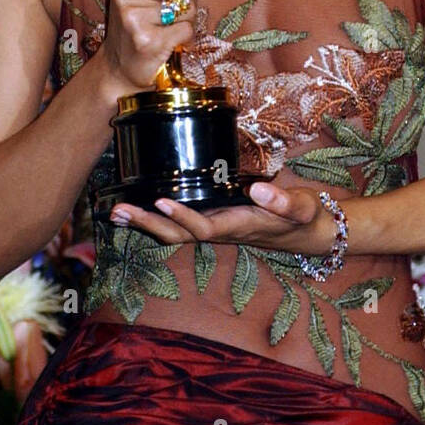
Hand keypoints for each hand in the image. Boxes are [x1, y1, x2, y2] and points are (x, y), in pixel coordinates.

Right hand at [98, 0, 223, 97]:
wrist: (121, 65)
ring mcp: (133, 15)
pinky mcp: (146, 40)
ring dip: (184, 19)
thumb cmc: (143, 18)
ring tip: (163, 27)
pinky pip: (187, 29)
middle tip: (163, 13)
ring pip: (190, 7)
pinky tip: (164, 41)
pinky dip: (182, 37)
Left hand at [108, 182, 339, 255]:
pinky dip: (157, 218)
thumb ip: (283, 201)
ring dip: (145, 223)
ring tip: (116, 212)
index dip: (181, 216)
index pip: (204, 226)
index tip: (160, 200)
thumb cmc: (305, 218)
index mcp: (240, 226)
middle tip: (117, 211)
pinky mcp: (216, 221)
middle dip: (148, 225)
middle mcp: (222, 231)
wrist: (309, 234)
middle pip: (178, 235)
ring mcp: (217, 228)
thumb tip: (258, 189)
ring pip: (175, 232)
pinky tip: (140, 209)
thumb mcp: (302, 207)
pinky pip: (181, 225)